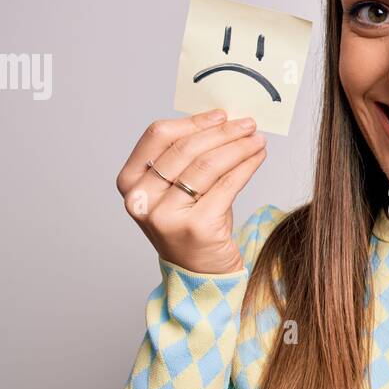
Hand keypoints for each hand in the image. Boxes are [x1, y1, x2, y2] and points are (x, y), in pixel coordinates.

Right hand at [115, 109, 267, 274]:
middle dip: (222, 132)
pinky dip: (246, 166)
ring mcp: (167, 215)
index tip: (220, 115)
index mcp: (129, 182)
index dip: (193, 122)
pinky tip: (258, 157)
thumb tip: (222, 120)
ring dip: (238, 146)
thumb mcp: (176, 188)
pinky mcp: (197, 227)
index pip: (158, 136)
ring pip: (208, 165)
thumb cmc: (190, 223)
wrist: (199, 273)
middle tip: (247, 124)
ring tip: (257, 139)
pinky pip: (227, 185)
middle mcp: (142, 199)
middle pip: (186, 148)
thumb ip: (187, 156)